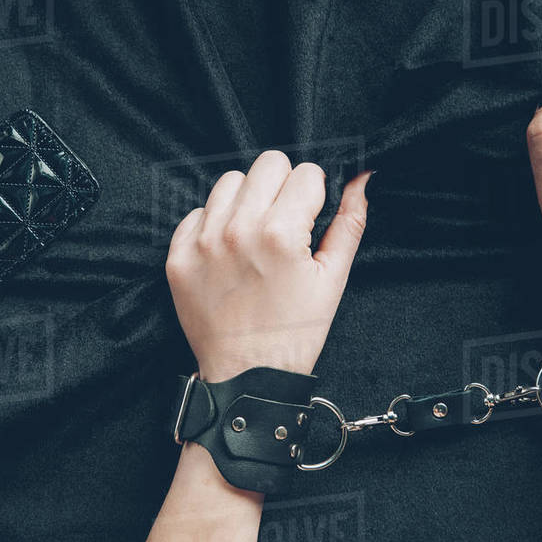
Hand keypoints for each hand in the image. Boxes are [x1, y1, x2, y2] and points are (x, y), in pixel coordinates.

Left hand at [165, 151, 370, 381]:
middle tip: (285, 223)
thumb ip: (350, 222)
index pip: (306, 172)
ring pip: (229, 181)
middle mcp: (238, 230)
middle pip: (267, 164)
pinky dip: (214, 225)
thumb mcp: (333, 278)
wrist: (248, 377)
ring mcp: (203, 242)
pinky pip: (196, 212)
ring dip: (247, 200)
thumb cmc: (295, 332)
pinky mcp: (179, 256)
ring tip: (254, 236)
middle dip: (283, 187)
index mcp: (281, 234)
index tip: (311, 219)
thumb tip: (362, 177)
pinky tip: (228, 254)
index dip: (315, 195)